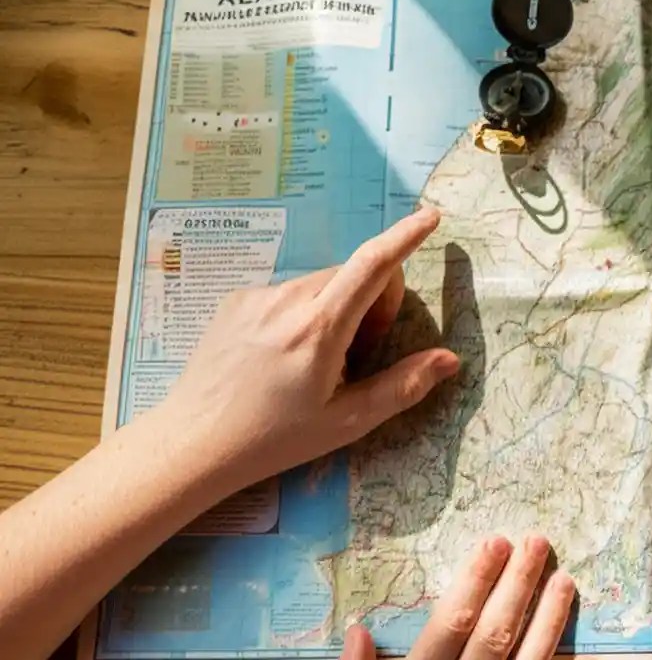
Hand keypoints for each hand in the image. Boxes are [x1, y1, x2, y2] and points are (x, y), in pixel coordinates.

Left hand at [142, 205, 459, 491]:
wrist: (194, 442)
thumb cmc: (275, 439)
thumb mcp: (348, 421)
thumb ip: (403, 386)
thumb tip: (449, 359)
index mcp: (319, 329)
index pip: (373, 265)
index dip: (406, 236)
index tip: (430, 217)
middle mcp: (287, 300)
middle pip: (353, 275)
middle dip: (374, 302)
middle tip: (364, 354)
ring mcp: (257, 296)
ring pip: (321, 284)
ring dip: (339, 308)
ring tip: (319, 363)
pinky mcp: (236, 300)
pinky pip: (289, 294)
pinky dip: (304, 314)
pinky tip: (282, 358)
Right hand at [340, 535, 575, 659]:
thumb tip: (358, 631)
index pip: (452, 624)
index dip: (475, 581)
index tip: (494, 543)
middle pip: (495, 633)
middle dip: (518, 585)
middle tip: (536, 543)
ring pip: (529, 659)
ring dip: (549, 618)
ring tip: (564, 579)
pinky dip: (555, 656)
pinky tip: (566, 634)